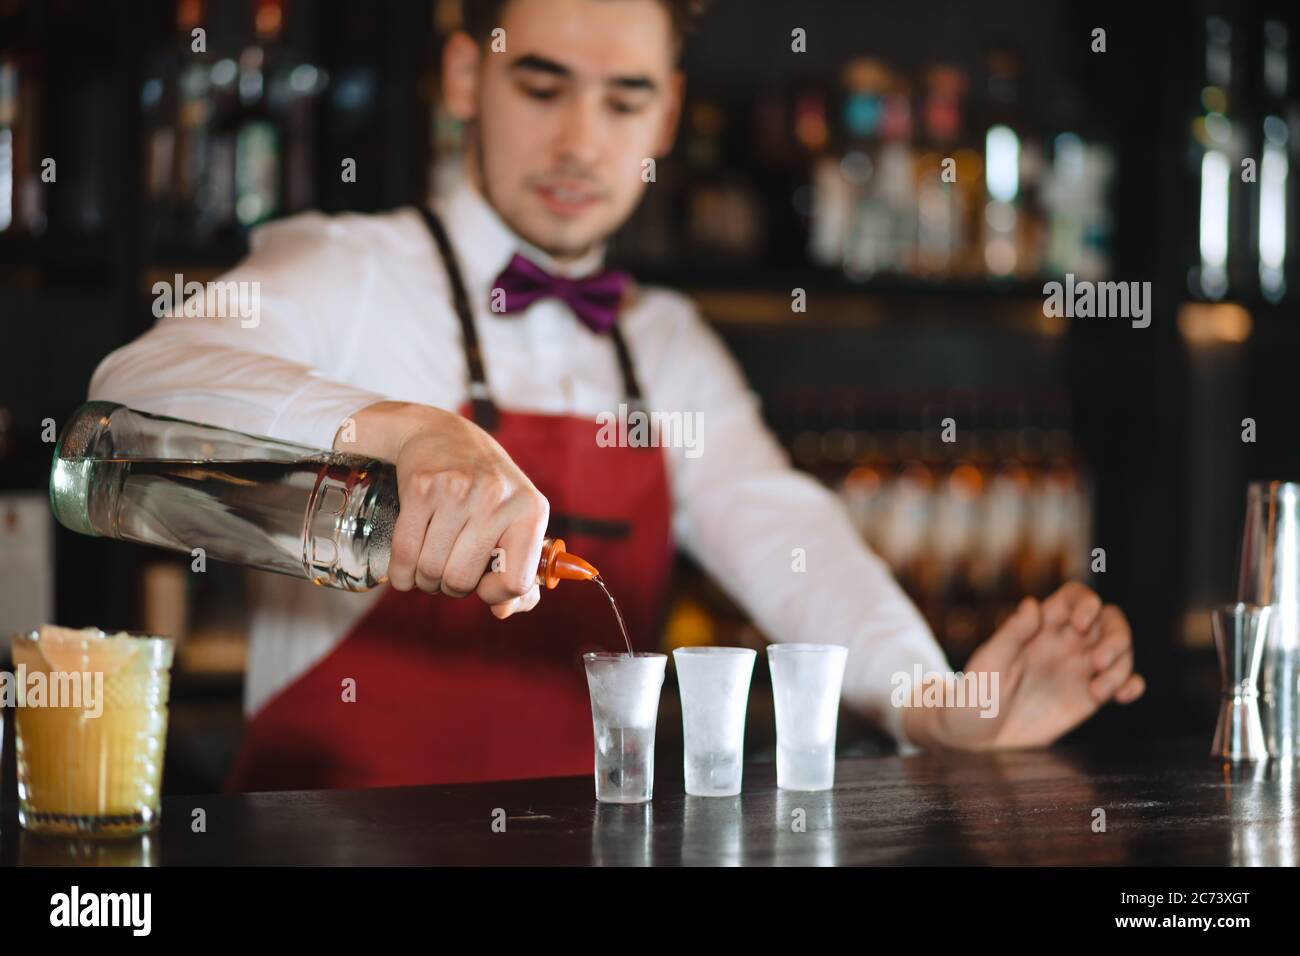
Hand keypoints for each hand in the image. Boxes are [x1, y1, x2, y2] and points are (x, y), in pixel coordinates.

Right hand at [338, 401, 548, 617]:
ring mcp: (457, 491)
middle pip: (461, 580)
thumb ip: (520, 571)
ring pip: (430, 571)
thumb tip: (504, 611)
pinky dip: (400, 574)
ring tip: (430, 561)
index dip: (493, 594)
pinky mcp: (421, 488)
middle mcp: (496, 498)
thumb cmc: (484, 487)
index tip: (482, 583)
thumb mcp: (515, 518)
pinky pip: (404, 554)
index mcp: (530, 510)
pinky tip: (405, 568)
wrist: (442, 433)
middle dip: (450, 586)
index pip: (514, 582)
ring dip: (424, 579)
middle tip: (448, 568)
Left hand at [902, 583, 1145, 750]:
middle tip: (1099, 661)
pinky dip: (1133, 684)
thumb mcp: (988, 663)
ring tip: (1098, 691)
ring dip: (1123, 664)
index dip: (1087, 602)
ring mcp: (1079, 669)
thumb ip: (1012, 634)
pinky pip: (1123, 682)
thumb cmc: (974, 695)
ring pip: (1121, 650)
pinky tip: (1121, 697)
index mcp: (1039, 627)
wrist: (976, 738)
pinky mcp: (1088, 697)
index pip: (1075, 598)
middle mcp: (1064, 643)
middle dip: (1117, 634)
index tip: (1080, 625)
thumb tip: (1032, 604)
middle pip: (1109, 620)